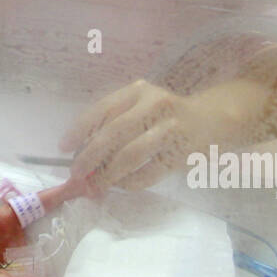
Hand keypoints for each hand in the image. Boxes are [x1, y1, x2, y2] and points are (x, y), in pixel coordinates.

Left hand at [60, 79, 224, 192]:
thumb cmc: (166, 114)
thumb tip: (82, 153)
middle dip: (90, 157)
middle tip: (76, 174)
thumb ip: (115, 122)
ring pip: (130, 155)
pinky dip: (131, 182)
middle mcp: (154, 104)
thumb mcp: (141, 106)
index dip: (80, 129)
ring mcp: (170, 128)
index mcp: (138, 90)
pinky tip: (122, 185)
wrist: (213, 118)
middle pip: (113, 133)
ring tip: (95, 185)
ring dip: (108, 174)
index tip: (64, 147)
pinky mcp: (182, 151)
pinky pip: (150, 172)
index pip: (102, 109)